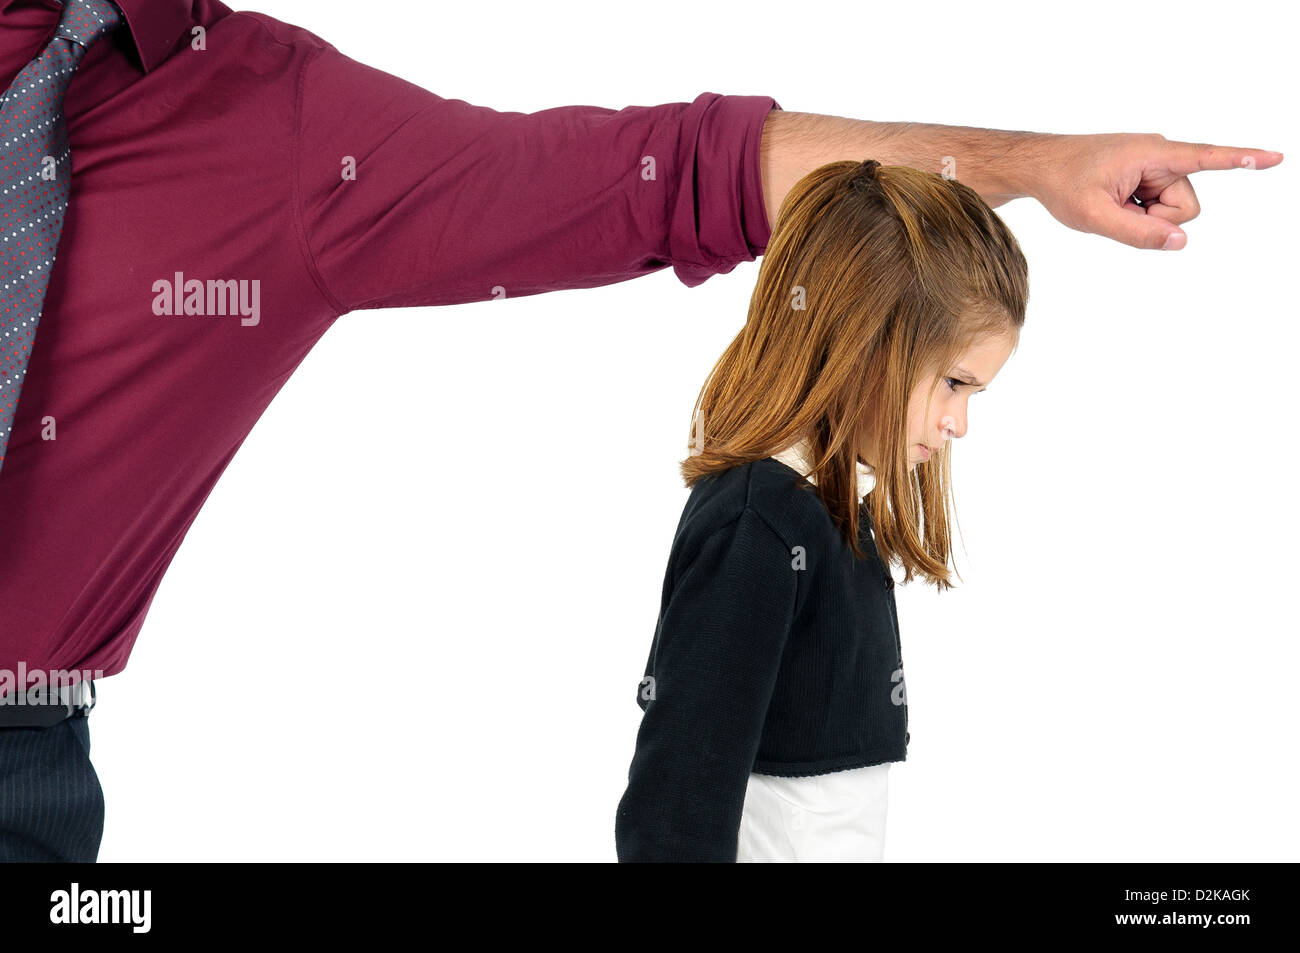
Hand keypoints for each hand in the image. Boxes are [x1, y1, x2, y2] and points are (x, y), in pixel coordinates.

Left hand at [1024, 133, 1282, 249]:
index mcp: (1152, 154)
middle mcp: (1160, 155)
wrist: (1040, 167)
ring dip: (1145, 216)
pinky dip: (1138, 212)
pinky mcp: (1148, 175)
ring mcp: (1155, 165)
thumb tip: (1180, 241)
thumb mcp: (1093, 216)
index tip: (1273, 157)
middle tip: (1117, 211)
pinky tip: (1115, 202)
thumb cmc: (1063, 184)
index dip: (1240, 159)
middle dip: (1158, 219)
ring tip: (1112, 204)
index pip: (1204, 157)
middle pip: (1186, 206)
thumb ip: (1137, 233)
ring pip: (1173, 210)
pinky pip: (1157, 206)